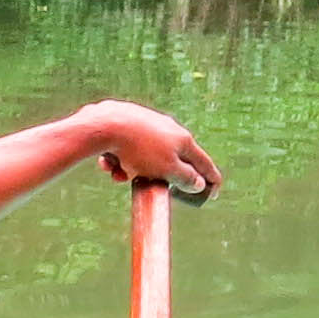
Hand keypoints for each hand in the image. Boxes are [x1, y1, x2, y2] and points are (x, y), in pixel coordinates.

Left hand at [71, 100, 219, 197]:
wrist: (104, 125)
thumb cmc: (139, 149)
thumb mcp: (167, 169)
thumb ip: (186, 178)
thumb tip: (200, 183)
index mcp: (184, 140)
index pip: (203, 163)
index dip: (211, 180)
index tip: (213, 193)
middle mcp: (169, 129)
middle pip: (171, 160)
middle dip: (158, 178)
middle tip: (151, 185)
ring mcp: (148, 125)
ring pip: (144, 157)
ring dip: (133, 171)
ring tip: (119, 175)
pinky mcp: (128, 124)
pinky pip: (127, 149)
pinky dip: (119, 160)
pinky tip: (108, 162)